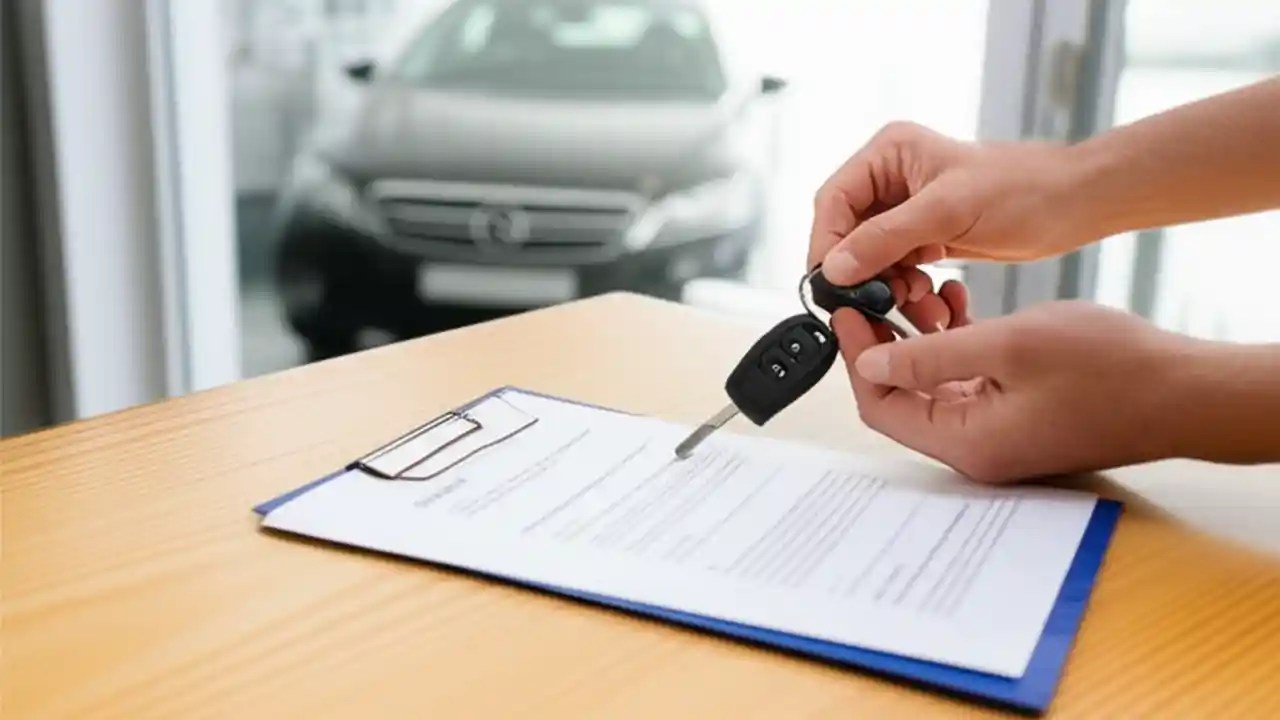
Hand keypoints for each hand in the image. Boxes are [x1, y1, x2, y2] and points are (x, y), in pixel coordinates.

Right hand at [809, 122, 1094, 284]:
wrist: (1074, 205)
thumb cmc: (1023, 189)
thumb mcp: (946, 212)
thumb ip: (885, 238)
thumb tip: (835, 267)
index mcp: (889, 153)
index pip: (834, 201)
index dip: (827, 243)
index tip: (831, 282)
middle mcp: (892, 177)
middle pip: (847, 231)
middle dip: (859, 269)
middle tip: (871, 300)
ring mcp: (907, 208)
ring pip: (870, 255)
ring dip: (884, 284)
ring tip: (910, 301)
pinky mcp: (926, 235)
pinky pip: (896, 267)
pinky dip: (904, 288)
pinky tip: (924, 300)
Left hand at [833, 300, 1191, 482]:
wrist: (1184, 391)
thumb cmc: (1111, 368)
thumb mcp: (1009, 346)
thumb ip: (932, 354)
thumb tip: (871, 361)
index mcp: (968, 443)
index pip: (882, 406)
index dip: (857, 357)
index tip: (847, 311)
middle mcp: (976, 449)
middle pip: (902, 397)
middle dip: (885, 343)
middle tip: (876, 295)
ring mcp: (998, 435)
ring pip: (933, 386)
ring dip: (921, 339)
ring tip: (923, 290)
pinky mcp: (1017, 418)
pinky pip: (966, 384)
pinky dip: (955, 346)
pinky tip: (959, 304)